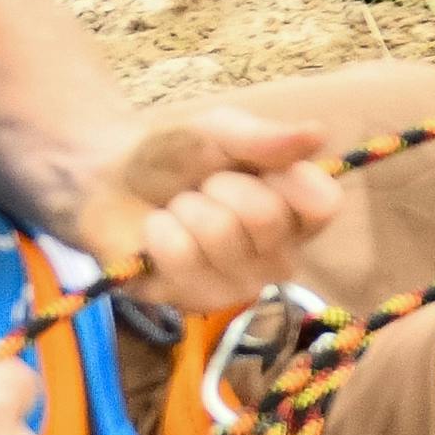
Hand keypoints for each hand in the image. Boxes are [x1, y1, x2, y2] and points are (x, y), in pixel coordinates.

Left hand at [75, 105, 345, 315]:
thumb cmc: (176, 158)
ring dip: (186, 208)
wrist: (111, 183)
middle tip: (203, 186)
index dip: (289, 179)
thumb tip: (318, 132)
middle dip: (221, 186)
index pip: (323, 206)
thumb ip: (265, 137)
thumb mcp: (219, 132)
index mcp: (296, 216)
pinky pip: (180, 257)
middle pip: (267, 218)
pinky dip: (160, 231)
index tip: (258, 165)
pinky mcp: (193, 302)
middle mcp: (277, 258)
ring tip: (177, 210)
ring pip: (221, 237)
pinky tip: (158, 234)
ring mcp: (237, 286)